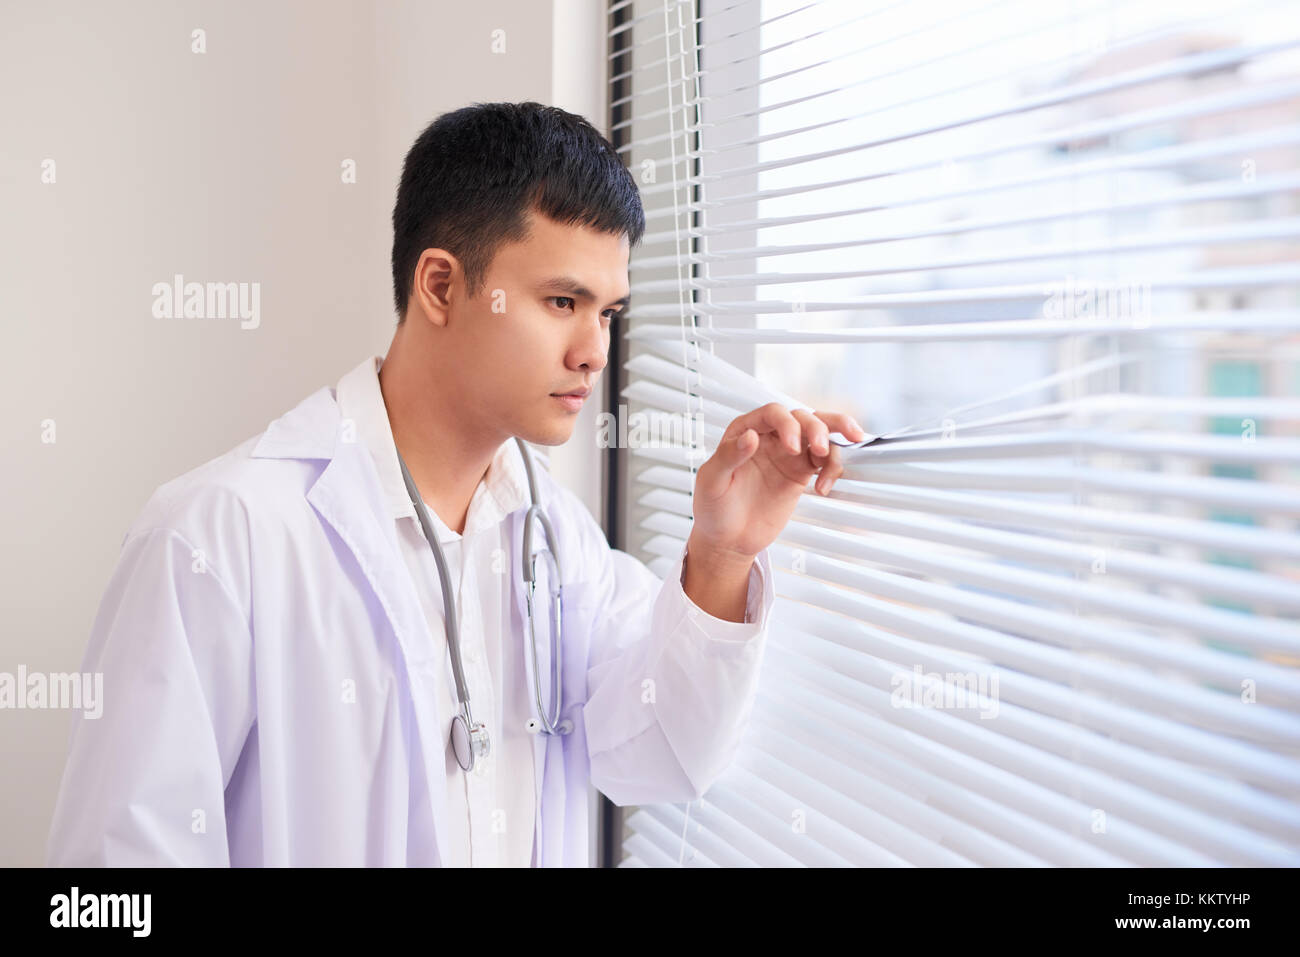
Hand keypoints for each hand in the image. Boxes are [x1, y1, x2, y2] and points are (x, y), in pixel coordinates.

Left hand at [686, 403, 866, 565]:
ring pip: (819, 432)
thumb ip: (728, 456)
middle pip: (802, 417)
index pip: (773, 414)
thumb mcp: (712, 482)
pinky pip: (825, 460)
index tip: (791, 447)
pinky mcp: (800, 474)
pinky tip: (823, 487)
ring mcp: (787, 455)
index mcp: (744, 432)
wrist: (728, 540)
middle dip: (818, 428)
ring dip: (833, 438)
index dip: (787, 424)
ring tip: (829, 459)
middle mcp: (768, 438)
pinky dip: (832, 468)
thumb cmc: (713, 508)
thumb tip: (751, 436)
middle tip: (820, 449)